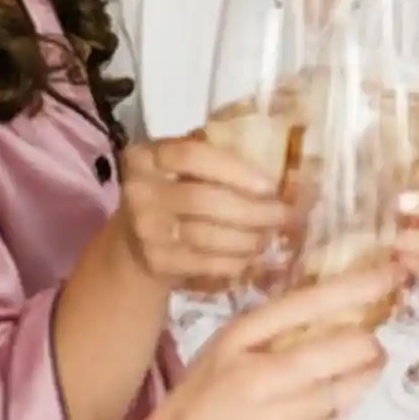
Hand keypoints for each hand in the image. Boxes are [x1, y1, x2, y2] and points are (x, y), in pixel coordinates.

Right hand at [116, 136, 290, 284]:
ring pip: (208, 236)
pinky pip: (206, 263)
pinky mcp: (157, 262)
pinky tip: (252, 255)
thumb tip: (282, 164)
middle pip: (204, 200)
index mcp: (147, 156)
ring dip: (249, 238)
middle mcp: (140, 191)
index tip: (269, 185)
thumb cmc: (173, 191)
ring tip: (271, 235)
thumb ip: (217, 156)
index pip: (192, 156)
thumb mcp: (182, 166)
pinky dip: (236, 260)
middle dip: (253, 210)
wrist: (134, 242)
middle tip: (285, 215)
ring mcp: (147, 230)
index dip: (235, 170)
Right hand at [146, 267, 402, 419]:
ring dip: (361, 381)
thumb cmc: (203, 394)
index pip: (310, 302)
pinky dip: (339, 412)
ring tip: (358, 372)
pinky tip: (327, 405)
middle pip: (346, 350)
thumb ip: (272, 325)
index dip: (357, 286)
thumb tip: (334, 299)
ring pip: (347, 392)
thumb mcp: (228, 347)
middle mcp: (260, 376)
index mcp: (242, 337)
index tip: (390, 274)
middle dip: (371, 346)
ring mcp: (276, 418)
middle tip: (373, 344)